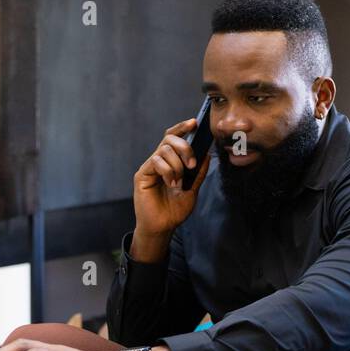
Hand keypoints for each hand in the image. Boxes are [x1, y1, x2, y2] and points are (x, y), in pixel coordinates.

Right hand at [132, 114, 211, 240]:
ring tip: (179, 182)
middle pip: (169, 139)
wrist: (163, 227)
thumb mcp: (192, 190)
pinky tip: (171, 184)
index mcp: (170, 162)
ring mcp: (149, 167)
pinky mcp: (142, 175)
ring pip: (164, 150)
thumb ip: (198, 173)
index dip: (182, 128)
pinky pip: (156, 161)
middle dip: (184, 147)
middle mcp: (158, 161)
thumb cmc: (174, 210)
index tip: (195, 123)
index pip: (174, 138)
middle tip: (191, 164)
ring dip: (177, 165)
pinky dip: (168, 171)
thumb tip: (207, 154)